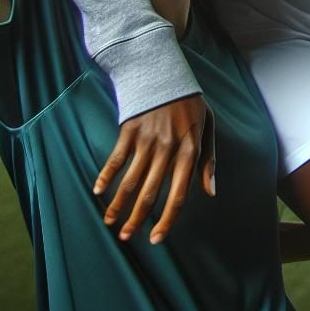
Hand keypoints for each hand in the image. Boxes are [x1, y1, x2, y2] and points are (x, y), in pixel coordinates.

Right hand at [94, 95, 214, 243]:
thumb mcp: (207, 127)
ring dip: (118, 204)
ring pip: (131, 180)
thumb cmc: (190, 103)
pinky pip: (117, 158)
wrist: (166, 72)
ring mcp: (147, 139)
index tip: (156, 238)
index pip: (179, 193)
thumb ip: (208, 160)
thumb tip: (211, 192)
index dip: (167, 219)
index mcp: (190, 149)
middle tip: (126, 237)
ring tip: (110, 221)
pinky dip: (106, 176)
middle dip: (137, 219)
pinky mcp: (130, 130)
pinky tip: (98, 191)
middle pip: (151, 192)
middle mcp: (168, 147)